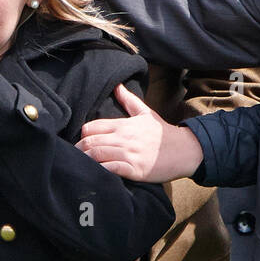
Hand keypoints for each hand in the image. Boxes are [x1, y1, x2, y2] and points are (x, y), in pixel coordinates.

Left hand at [76, 84, 204, 182]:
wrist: (185, 150)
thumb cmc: (162, 133)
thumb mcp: (146, 113)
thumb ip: (129, 100)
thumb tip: (116, 86)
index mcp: (123, 125)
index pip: (91, 127)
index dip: (83, 136)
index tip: (81, 143)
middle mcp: (124, 138)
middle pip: (90, 142)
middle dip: (79, 150)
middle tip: (74, 157)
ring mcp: (129, 154)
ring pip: (97, 155)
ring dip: (86, 161)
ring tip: (80, 166)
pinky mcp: (134, 170)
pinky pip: (110, 170)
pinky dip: (100, 172)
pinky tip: (96, 174)